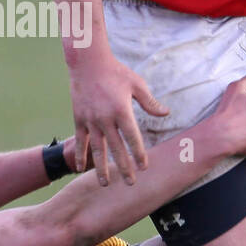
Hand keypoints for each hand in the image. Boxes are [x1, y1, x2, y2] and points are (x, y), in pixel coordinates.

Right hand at [69, 52, 169, 185]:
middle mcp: (105, 119)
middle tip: (130, 183)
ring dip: (101, 168)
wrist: (87, 62)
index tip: (144, 168)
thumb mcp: (136, 84)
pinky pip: (80, 141)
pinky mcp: (79, 119)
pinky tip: (81, 168)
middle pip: (116, 149)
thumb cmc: (115, 72)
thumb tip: (166, 113)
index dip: (139, 154)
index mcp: (122, 111)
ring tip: (105, 184)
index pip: (133, 138)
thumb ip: (150, 102)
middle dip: (124, 167)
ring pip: (97, 149)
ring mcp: (90, 120)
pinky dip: (80, 155)